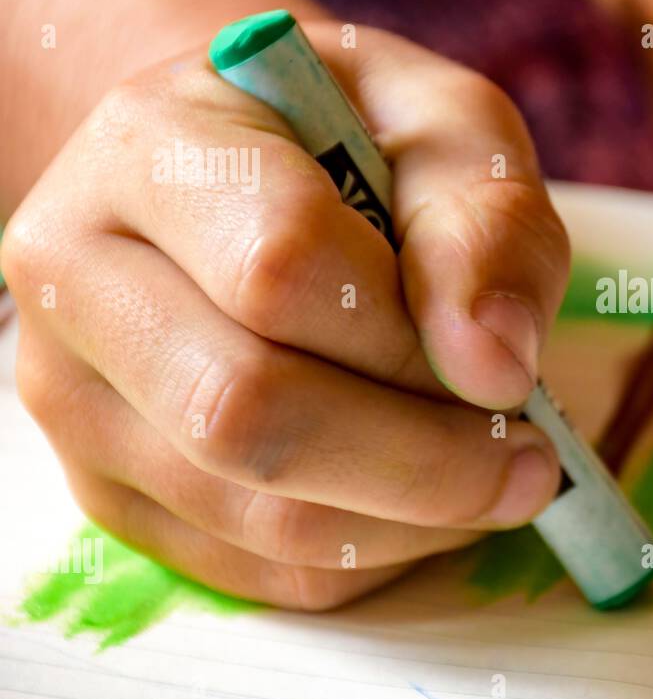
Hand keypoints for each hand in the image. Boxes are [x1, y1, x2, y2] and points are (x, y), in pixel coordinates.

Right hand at [1, 23, 569, 606]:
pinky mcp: (114, 488)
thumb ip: (486, 221)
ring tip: (496, 476)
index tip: (512, 371)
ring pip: (254, 511)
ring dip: (413, 519)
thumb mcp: (449, 130)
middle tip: (532, 458)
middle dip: (426, 460)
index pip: (277, 269)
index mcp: (152, 148)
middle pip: (246, 412)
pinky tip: (428, 503)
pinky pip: (258, 568)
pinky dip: (374, 553)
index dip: (414, 341)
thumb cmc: (356, 140)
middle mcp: (73, 272)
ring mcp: (76, 395)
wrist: (247, 179)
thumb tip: (495, 363)